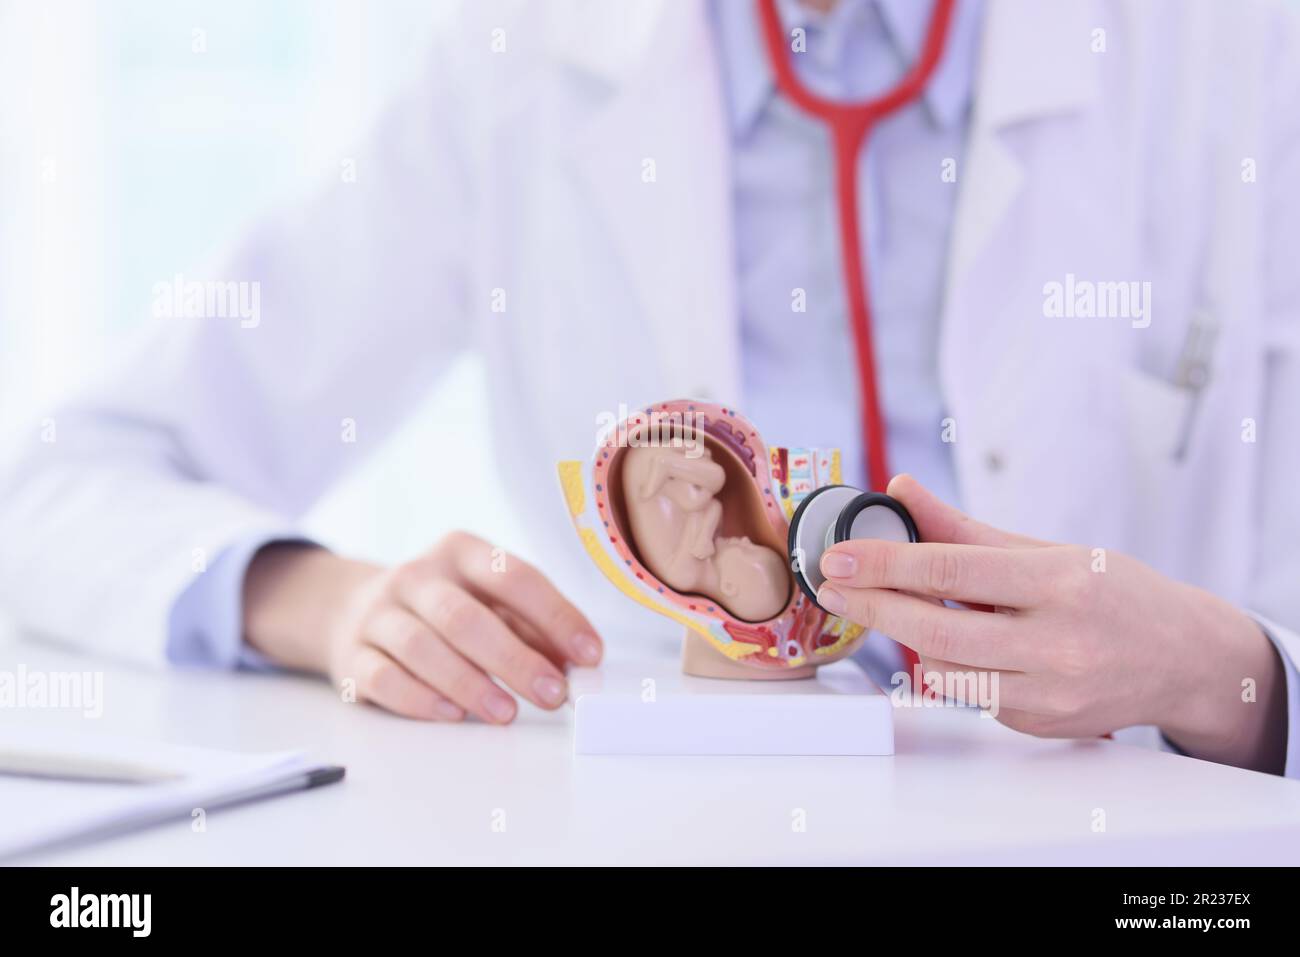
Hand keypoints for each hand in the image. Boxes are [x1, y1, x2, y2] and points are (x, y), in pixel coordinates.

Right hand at [243, 532, 602, 723]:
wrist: (349, 609)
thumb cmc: (443, 608)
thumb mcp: (488, 602)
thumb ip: (531, 628)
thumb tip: (575, 664)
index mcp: (460, 552)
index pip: (514, 577)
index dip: (556, 615)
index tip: (589, 654)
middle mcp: (416, 576)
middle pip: (465, 616)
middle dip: (515, 659)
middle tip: (552, 695)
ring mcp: (377, 613)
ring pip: (421, 647)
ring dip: (470, 683)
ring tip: (507, 713)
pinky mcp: (350, 654)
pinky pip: (383, 677)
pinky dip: (419, 698)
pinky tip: (452, 715)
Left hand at [815, 475, 1286, 772]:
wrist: (1182, 659)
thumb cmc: (1112, 592)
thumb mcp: (1046, 549)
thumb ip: (963, 528)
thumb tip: (898, 490)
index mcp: (1059, 582)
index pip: (951, 570)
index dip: (884, 564)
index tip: (838, 558)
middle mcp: (1057, 643)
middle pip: (935, 630)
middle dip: (873, 607)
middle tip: (832, 588)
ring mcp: (1049, 693)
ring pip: (945, 669)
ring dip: (914, 638)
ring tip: (908, 608)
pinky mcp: (1039, 725)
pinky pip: (970, 694)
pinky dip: (954, 666)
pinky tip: (966, 644)